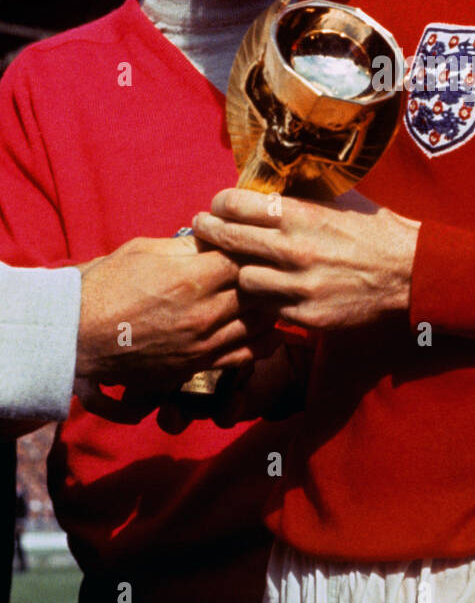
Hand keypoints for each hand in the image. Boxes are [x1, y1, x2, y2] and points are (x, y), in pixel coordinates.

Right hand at [75, 233, 278, 391]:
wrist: (75, 335)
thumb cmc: (105, 285)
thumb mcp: (145, 250)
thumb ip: (187, 245)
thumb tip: (218, 235)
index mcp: (190, 278)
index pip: (244, 258)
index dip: (250, 248)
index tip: (250, 243)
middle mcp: (203, 313)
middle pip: (259, 291)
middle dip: (265, 276)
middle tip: (269, 267)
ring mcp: (202, 344)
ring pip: (259, 324)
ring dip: (268, 307)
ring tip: (270, 294)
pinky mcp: (197, 366)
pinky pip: (245, 356)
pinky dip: (262, 342)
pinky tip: (267, 329)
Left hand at [191, 189, 419, 329]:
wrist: (408, 272)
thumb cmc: (372, 230)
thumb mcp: (338, 199)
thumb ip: (300, 193)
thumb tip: (264, 182)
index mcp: (300, 214)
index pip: (235, 204)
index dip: (220, 203)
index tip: (218, 206)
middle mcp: (294, 250)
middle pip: (228, 240)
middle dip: (209, 231)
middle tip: (202, 228)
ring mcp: (299, 286)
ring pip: (242, 280)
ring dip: (240, 271)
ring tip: (241, 265)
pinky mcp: (306, 315)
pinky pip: (268, 307)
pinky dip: (267, 298)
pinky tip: (270, 290)